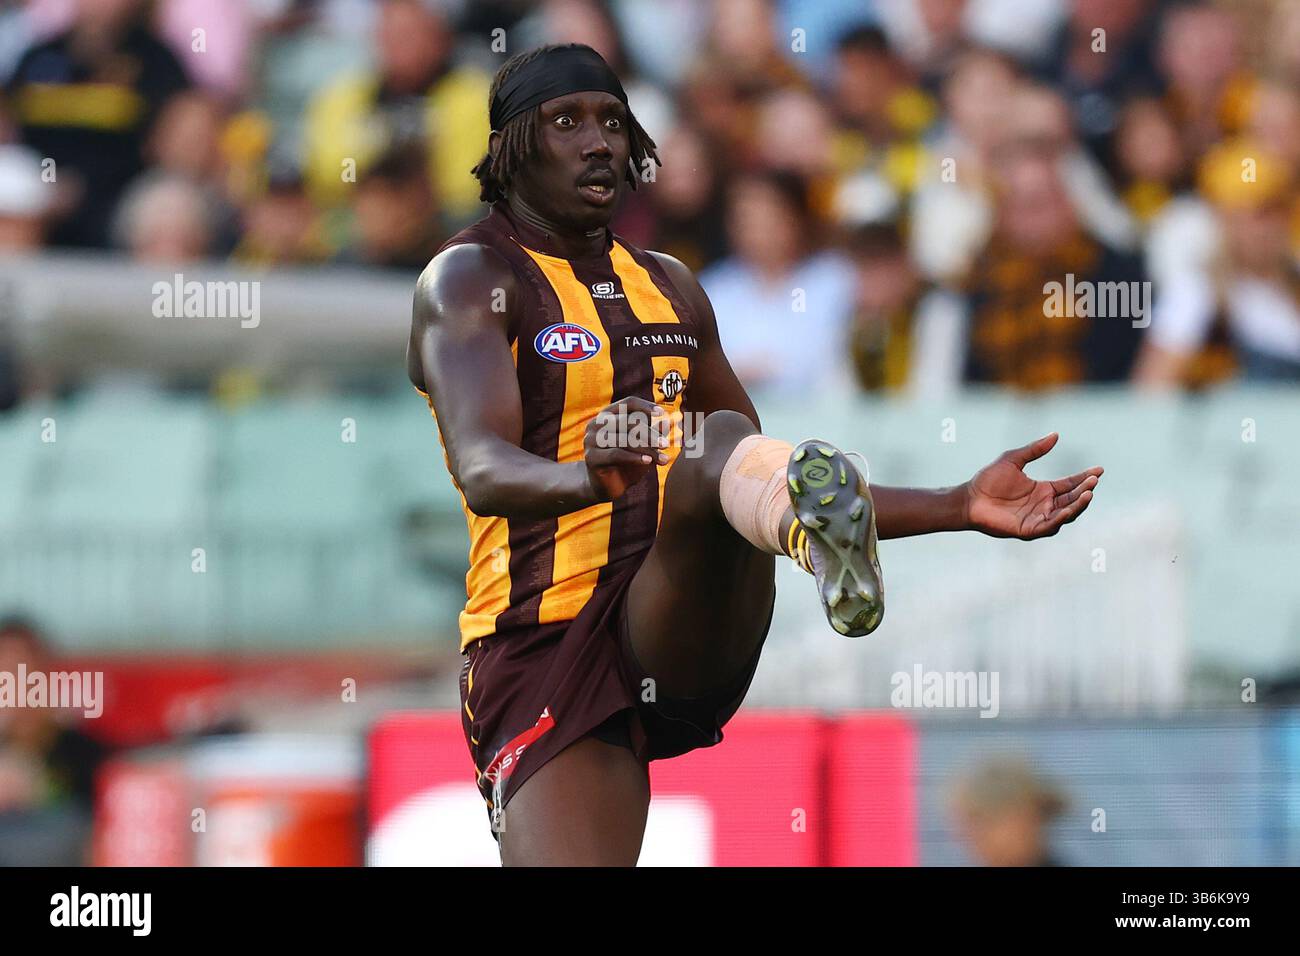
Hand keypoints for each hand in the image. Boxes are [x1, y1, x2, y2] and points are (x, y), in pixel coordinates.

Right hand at [582, 396, 670, 501]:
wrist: (607, 485)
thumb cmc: (627, 461)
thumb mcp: (643, 445)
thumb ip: (654, 432)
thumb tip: (671, 419)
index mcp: (608, 415)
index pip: (628, 403)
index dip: (645, 406)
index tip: (662, 413)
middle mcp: (597, 424)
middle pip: (628, 422)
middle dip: (649, 434)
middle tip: (665, 444)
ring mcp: (591, 440)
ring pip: (624, 439)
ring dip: (646, 448)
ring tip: (662, 458)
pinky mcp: (591, 457)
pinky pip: (616, 454)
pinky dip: (634, 457)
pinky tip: (648, 462)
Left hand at [963, 433, 1101, 539]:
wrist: (969, 498)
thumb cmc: (989, 480)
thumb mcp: (1013, 459)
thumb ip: (1035, 449)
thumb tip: (1056, 435)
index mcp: (1044, 489)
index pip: (1071, 484)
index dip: (1085, 478)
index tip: (1099, 470)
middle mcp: (1045, 505)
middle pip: (1072, 500)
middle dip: (1085, 491)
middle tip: (1094, 482)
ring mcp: (1038, 518)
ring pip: (1065, 514)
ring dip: (1078, 506)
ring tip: (1088, 494)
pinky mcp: (1028, 530)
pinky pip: (1048, 526)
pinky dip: (1059, 519)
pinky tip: (1066, 509)